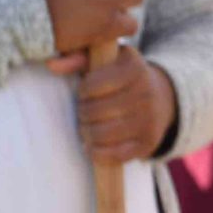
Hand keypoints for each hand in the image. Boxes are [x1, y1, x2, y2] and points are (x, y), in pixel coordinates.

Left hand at [45, 47, 176, 165]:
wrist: (161, 97)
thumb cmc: (121, 77)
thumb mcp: (105, 60)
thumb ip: (77, 58)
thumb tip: (51, 65)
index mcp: (135, 66)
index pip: (93, 85)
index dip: (83, 91)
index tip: (86, 91)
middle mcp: (146, 92)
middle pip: (95, 112)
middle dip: (83, 113)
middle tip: (85, 111)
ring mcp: (150, 119)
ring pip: (102, 134)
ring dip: (87, 133)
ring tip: (88, 127)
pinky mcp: (149, 142)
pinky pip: (114, 155)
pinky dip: (97, 152)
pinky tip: (94, 145)